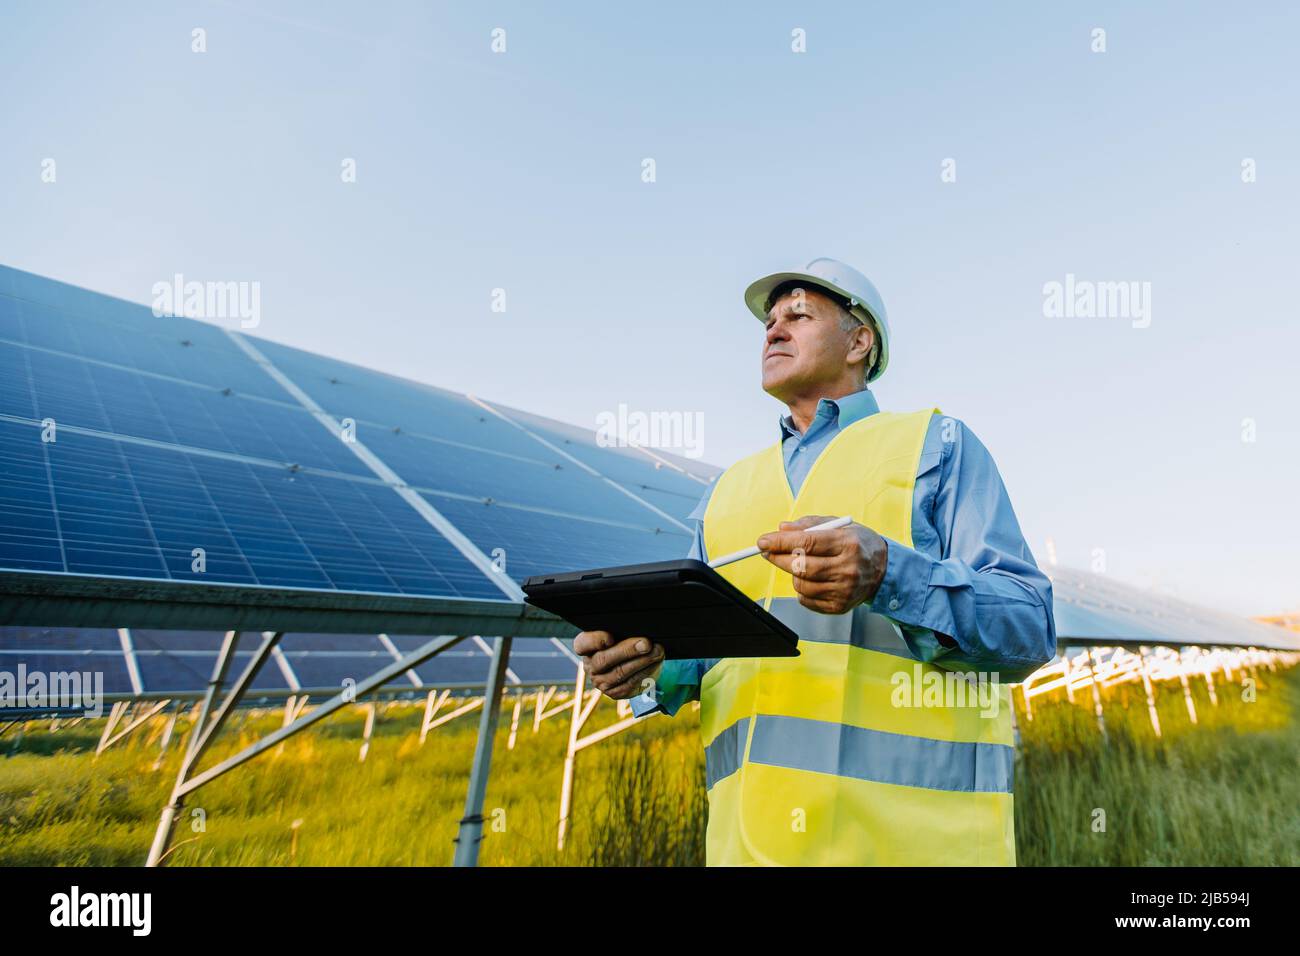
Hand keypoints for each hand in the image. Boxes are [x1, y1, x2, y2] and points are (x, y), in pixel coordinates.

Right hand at [573, 630, 664, 698]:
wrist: (634, 663)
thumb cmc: (625, 641)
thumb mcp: (621, 633)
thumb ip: (623, 630)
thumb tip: (638, 628)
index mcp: (586, 647)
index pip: (582, 644)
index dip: (595, 641)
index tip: (610, 637)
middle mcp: (590, 665)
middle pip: (603, 659)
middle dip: (627, 651)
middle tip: (646, 643)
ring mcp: (601, 682)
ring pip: (620, 673)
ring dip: (642, 662)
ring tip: (657, 652)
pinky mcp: (615, 693)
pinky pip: (630, 684)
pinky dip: (646, 672)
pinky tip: (656, 663)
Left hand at [756, 514, 887, 614]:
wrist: (884, 570)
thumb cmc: (858, 544)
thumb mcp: (839, 525)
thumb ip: (810, 524)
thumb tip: (782, 528)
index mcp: (848, 544)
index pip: (807, 542)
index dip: (780, 542)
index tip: (762, 541)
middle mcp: (848, 568)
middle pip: (801, 566)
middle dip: (778, 558)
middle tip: (767, 551)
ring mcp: (844, 590)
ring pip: (801, 585)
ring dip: (792, 574)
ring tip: (800, 565)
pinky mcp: (840, 606)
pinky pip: (807, 600)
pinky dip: (802, 589)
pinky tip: (811, 579)